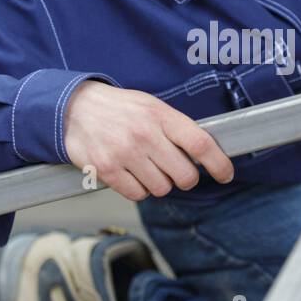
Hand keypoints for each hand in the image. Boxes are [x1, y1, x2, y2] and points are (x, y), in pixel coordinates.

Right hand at [63, 80, 234, 200]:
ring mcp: (124, 154)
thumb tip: (205, 154)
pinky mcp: (107, 171)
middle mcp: (144, 134)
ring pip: (162, 188)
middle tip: (175, 170)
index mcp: (160, 115)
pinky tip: (131, 174)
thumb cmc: (119, 109)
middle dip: (185, 178)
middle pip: (185, 175)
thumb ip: (176, 127)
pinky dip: (139, 189)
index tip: (226, 174)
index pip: (200, 144)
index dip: (219, 163)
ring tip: (146, 167)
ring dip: (159, 183)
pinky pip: (138, 194)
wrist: (73, 108)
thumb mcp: (151, 106)